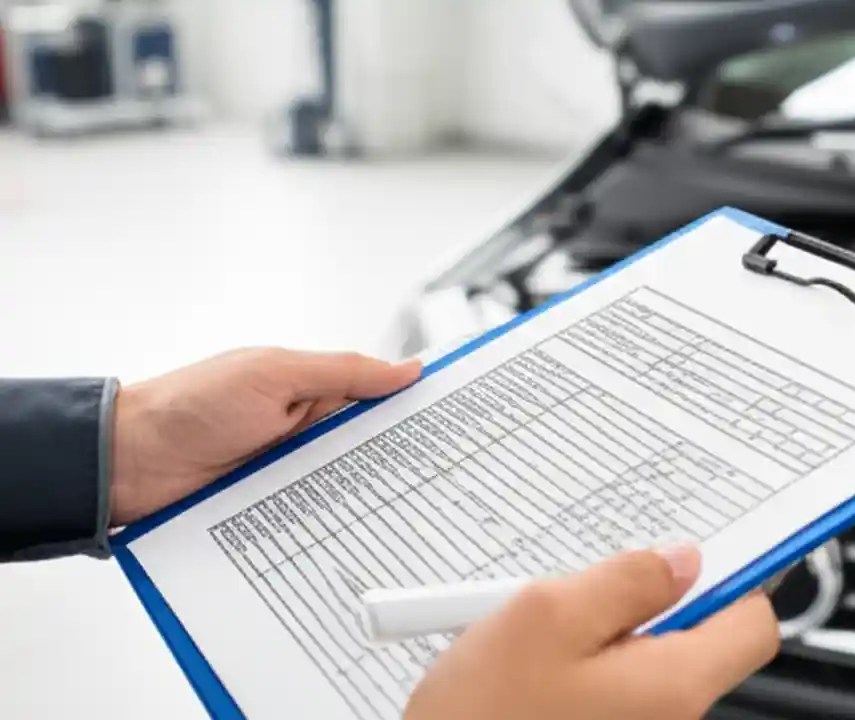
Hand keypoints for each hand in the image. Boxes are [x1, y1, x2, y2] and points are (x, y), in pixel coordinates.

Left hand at [109, 348, 420, 523]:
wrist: (125, 463)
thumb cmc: (190, 405)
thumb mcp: (274, 374)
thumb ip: (342, 372)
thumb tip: (407, 369)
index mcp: (309, 389)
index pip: (375, 395)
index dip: (411, 404)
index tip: (455, 416)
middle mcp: (304, 431)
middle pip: (367, 447)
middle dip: (396, 457)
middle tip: (441, 471)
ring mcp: (289, 472)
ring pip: (345, 486)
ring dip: (363, 493)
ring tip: (404, 504)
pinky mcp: (272, 509)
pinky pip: (313, 517)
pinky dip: (329, 522)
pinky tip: (356, 530)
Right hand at [405, 547, 780, 719]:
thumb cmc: (484, 717)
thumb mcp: (546, 617)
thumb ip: (625, 580)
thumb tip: (683, 560)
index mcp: (672, 685)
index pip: (753, 625)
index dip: (737, 577)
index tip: (709, 549)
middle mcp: (671, 719)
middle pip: (701, 640)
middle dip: (653, 605)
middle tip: (589, 595)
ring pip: (653, 661)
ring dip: (611, 635)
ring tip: (546, 639)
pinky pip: (622, 690)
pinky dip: (592, 667)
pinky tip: (540, 671)